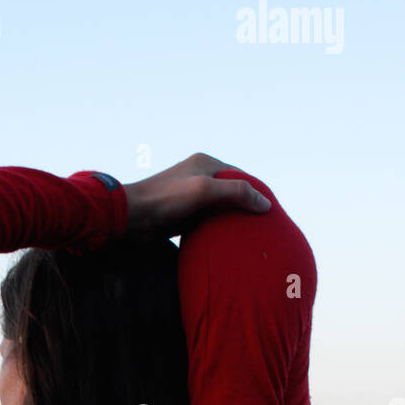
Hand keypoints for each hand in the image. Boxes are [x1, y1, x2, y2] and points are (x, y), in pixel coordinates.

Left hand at [123, 152, 270, 239]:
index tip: (272, 211)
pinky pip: (209, 219)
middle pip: (232, 191)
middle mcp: (200, 176)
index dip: (258, 192)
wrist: (131, 217)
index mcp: (207, 163)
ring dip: (233, 219)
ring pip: (221, 206)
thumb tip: (265, 203)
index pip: (242, 177)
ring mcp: (192, 195)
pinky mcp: (185, 213)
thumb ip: (236, 193)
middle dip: (247, 206)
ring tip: (251, 236)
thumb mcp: (204, 190)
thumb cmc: (166, 199)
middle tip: (264, 226)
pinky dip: (220, 227)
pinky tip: (229, 240)